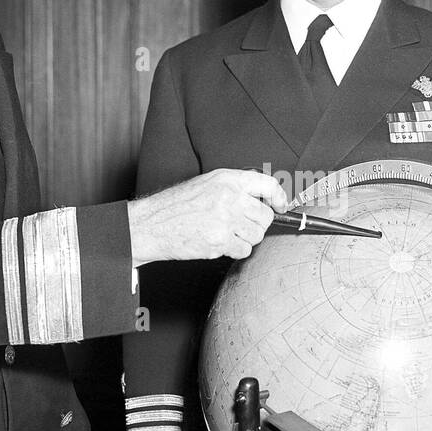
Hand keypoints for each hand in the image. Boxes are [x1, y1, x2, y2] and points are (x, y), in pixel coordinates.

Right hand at [127, 169, 287, 265]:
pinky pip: (243, 250)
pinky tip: (217, 243)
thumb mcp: (206, 184)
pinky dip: (234, 251)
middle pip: (265, 216)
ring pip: (256, 236)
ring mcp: (225, 219)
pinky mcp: (220, 241)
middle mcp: (229, 197)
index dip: (279, 198)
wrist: (151, 224)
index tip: (280, 206)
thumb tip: (261, 200)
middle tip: (240, 226)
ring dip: (245, 239)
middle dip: (257, 224)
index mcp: (227, 179)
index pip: (267, 185)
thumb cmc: (175, 206)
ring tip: (224, 233)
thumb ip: (234, 189)